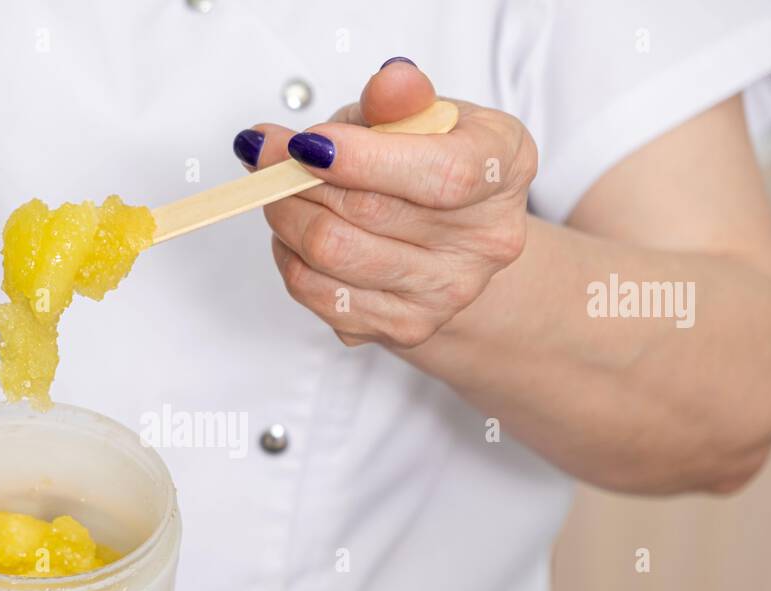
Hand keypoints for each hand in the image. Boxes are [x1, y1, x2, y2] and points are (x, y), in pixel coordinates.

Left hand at [234, 59, 536, 348]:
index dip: (363, 160)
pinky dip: (290, 257)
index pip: (441, 175)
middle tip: (267, 155)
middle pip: (370, 213)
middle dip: (298, 178)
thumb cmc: (428, 164)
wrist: (449, 240)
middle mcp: (488, 240)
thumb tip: (389, 82)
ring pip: (334, 255)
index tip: (305, 143)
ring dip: (286, 216)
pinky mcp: (405, 328)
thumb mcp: (421, 116)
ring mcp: (448, 293)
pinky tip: (297, 233)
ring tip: (280, 191)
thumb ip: (401, 100)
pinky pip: (319, 295)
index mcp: (503, 168)